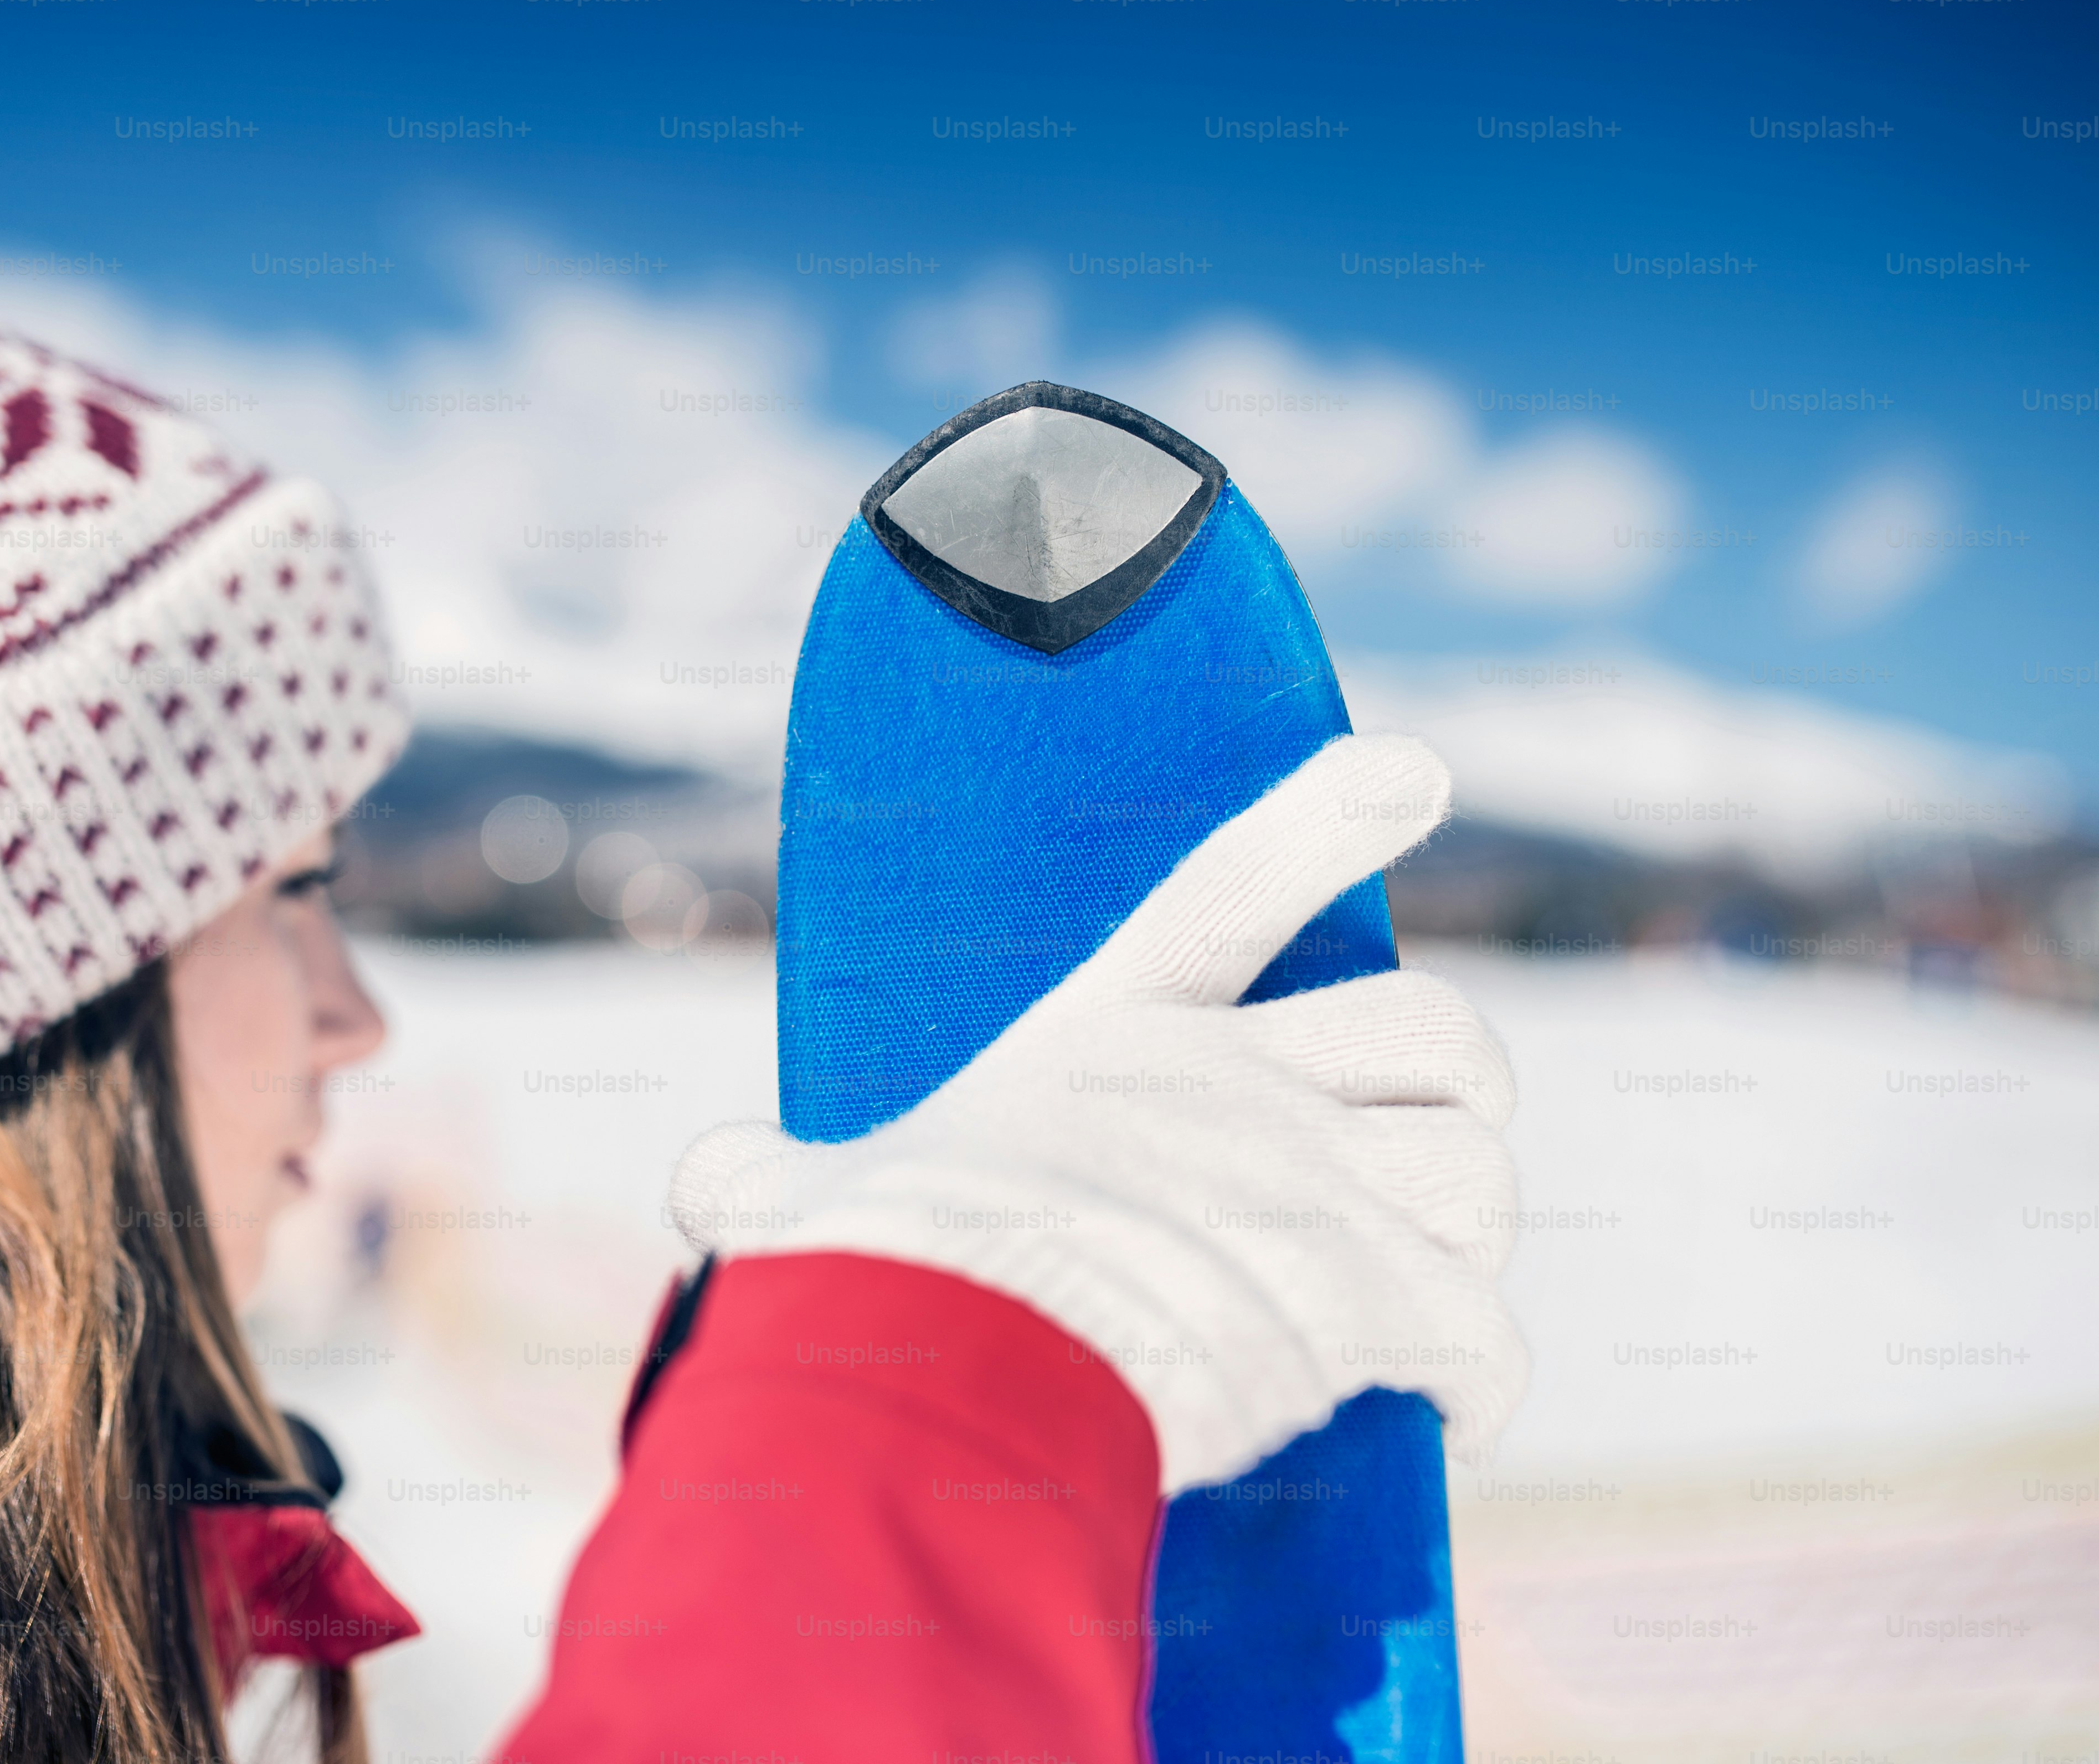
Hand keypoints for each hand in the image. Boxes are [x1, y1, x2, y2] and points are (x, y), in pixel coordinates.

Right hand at [668, 733, 1527, 1493]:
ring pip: (1474, 1174)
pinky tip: (1461, 1414)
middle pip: (1430, 1032)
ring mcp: (1311, 1181)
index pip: (1233, 889)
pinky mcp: (1364, 1296)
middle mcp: (1236, 1086)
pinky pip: (1483, 1330)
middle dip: (1461, 1093)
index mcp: (1114, 1038)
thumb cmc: (872, 1275)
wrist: (949, 1359)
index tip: (1414, 770)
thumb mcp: (802, 1208)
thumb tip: (698, 1195)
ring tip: (1429, 1304)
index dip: (1327, 818)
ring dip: (1468, 1240)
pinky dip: (1487, 1377)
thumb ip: (760, 1189)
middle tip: (1439, 1153)